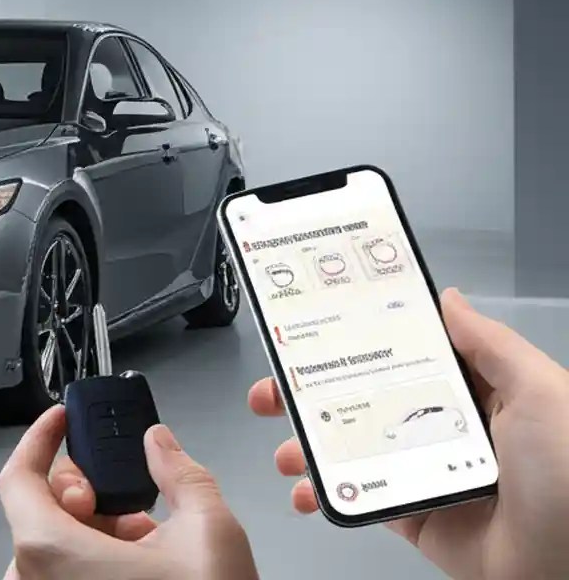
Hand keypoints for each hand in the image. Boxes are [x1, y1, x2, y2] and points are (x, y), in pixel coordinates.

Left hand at [0, 407, 257, 579]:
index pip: (17, 476)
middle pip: (40, 512)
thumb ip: (178, 472)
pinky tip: (142, 564)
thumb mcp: (207, 530)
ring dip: (94, 531)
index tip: (59, 422)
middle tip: (126, 496)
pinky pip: (64, 577)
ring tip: (145, 539)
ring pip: (54, 549)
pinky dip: (94, 561)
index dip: (39, 439)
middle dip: (85, 493)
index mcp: (49, 552)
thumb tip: (161, 444)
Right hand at [248, 288, 568, 579]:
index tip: (317, 329)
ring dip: (311, 445)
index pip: (410, 355)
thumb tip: (451, 301)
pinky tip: (309, 491)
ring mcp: (427, 472)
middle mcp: (450, 428)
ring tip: (287, 448)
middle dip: (314, 393)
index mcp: (480, 393)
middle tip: (276, 389)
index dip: (363, 341)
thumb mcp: (540, 391)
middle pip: (368, 399)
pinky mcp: (417, 516)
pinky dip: (327, 495)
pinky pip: (363, 498)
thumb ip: (491, 345)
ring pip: (354, 448)